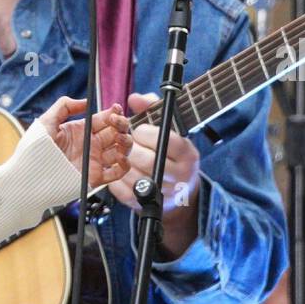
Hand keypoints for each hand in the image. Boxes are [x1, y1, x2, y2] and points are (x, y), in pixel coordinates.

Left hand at [35, 97, 131, 191]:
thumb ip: (64, 106)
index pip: (105, 119)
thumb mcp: (46, 122)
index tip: (115, 109)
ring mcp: (94, 161)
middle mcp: (90, 145)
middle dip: (121, 125)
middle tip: (116, 122)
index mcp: (82, 131)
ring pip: (121, 150)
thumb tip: (86, 101)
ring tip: (119, 139)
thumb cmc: (34, 150)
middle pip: (116, 132)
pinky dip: (124, 165)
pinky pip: (117, 172)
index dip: (113, 113)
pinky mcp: (95, 177)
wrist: (29, 176)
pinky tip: (121, 158)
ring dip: (126, 142)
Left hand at [107, 91, 201, 257]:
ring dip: (122, 163)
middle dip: (131, 148)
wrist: (178, 191)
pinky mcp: (146, 204)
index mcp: (188, 155)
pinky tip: (117, 169)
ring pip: (135, 177)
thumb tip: (134, 99)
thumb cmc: (169, 152)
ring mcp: (163, 193)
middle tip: (125, 142)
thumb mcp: (168, 128)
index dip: (147, 133)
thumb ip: (152, 109)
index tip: (140, 129)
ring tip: (120, 153)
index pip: (167, 142)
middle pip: (148, 160)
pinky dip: (116, 179)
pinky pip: (124, 191)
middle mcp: (179, 176)